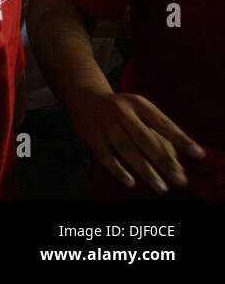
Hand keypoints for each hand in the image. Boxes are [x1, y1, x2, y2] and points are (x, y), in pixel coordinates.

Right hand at [69, 89, 203, 191]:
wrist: (84, 95)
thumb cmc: (122, 109)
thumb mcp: (140, 111)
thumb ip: (158, 133)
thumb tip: (178, 164)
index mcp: (139, 103)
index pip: (163, 123)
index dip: (181, 139)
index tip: (199, 154)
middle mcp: (122, 110)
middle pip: (145, 138)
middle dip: (164, 161)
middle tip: (180, 181)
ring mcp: (104, 121)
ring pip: (126, 149)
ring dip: (145, 170)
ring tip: (161, 188)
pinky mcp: (89, 132)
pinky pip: (104, 155)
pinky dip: (118, 170)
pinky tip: (131, 182)